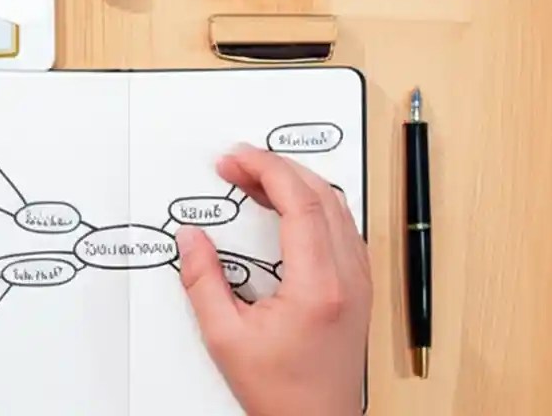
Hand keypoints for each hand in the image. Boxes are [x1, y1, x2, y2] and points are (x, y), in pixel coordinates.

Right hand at [176, 145, 370, 415]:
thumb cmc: (282, 392)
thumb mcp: (225, 338)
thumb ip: (203, 281)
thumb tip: (191, 238)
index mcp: (319, 286)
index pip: (301, 202)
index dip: (266, 169)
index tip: (236, 159)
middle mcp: (349, 277)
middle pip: (321, 195)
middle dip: (275, 168)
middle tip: (236, 165)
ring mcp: (359, 280)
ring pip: (336, 206)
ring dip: (295, 184)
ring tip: (254, 182)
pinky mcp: (358, 286)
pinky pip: (342, 226)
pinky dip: (311, 205)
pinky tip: (284, 210)